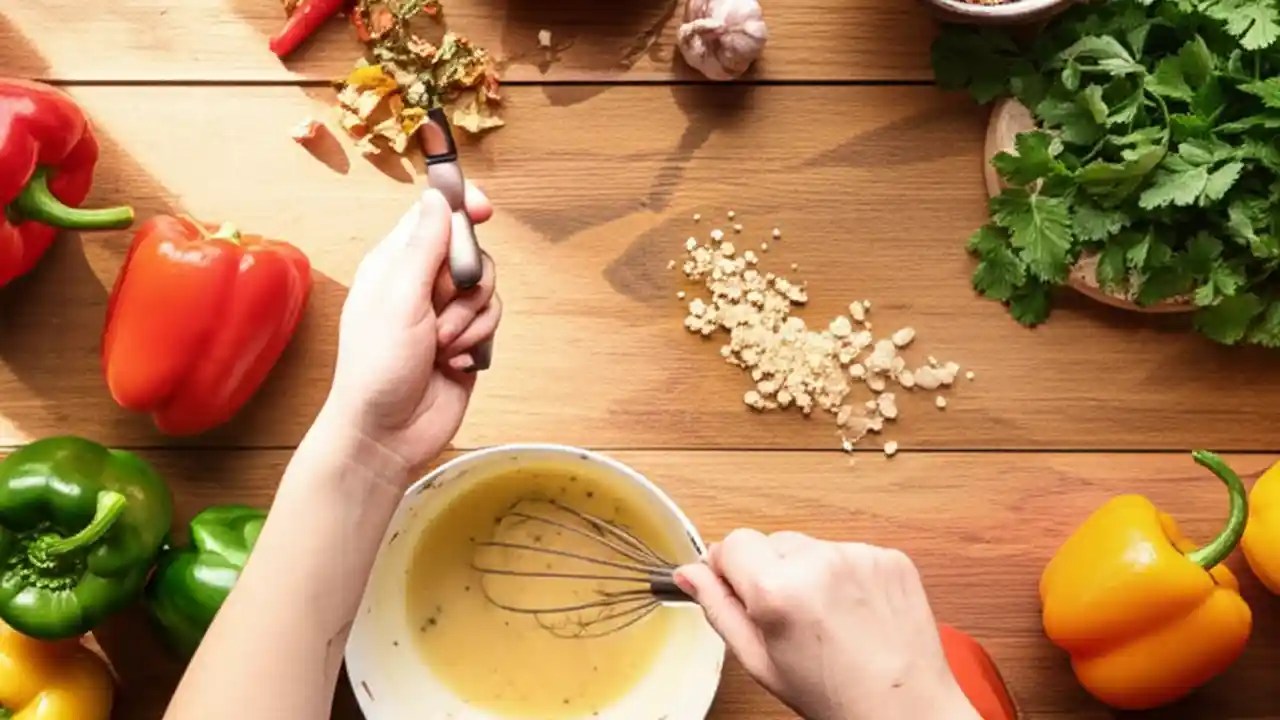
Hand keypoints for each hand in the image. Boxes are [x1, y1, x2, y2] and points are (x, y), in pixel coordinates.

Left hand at [323, 186, 500, 475]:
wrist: (387, 433)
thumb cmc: (377, 367)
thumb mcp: (399, 298)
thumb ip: (423, 247)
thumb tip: (437, 197)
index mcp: (395, 264)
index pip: (433, 216)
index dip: (460, 209)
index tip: (484, 210)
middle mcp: (421, 284)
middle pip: (470, 253)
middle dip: (469, 282)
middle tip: (446, 306)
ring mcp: (445, 314)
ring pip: (486, 290)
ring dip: (472, 318)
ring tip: (443, 344)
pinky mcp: (466, 341)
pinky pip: (492, 321)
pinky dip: (479, 340)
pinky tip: (455, 361)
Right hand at [674, 531, 979, 719]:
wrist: (906, 709)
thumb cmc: (834, 696)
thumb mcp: (760, 662)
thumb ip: (719, 609)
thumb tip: (690, 573)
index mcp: (778, 589)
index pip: (732, 543)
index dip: (731, 570)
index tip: (740, 591)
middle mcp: (819, 562)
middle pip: (771, 541)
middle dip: (771, 571)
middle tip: (790, 617)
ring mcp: (859, 555)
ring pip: (810, 546)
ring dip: (809, 572)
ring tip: (827, 618)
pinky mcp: (889, 557)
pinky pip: (848, 552)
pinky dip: (845, 575)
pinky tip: (854, 612)